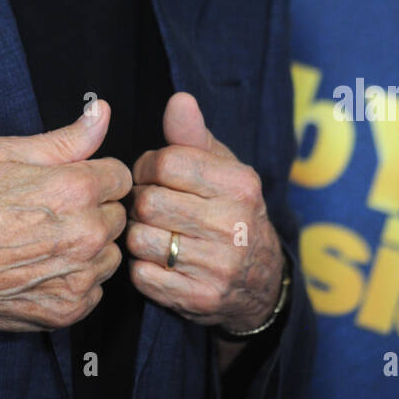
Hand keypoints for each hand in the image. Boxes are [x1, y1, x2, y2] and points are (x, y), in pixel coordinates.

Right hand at [0, 100, 131, 335]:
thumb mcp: (6, 153)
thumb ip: (65, 137)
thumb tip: (102, 112)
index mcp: (75, 189)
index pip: (121, 177)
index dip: (96, 177)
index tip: (71, 185)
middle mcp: (86, 233)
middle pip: (117, 216)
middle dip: (93, 211)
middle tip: (51, 215)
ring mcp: (80, 275)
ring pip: (110, 254)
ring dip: (89, 248)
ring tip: (46, 244)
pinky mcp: (71, 309)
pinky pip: (95, 288)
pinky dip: (76, 280)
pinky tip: (42, 270)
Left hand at [126, 93, 283, 331]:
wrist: (260, 283)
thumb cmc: (231, 210)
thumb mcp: (223, 168)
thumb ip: (193, 135)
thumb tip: (179, 100)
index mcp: (240, 185)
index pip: (166, 163)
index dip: (147, 167)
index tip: (152, 175)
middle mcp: (233, 225)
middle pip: (148, 202)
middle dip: (140, 201)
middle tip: (149, 206)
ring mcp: (217, 266)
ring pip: (139, 239)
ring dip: (138, 235)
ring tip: (154, 231)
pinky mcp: (198, 298)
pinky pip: (141, 276)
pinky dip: (141, 267)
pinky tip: (159, 260)